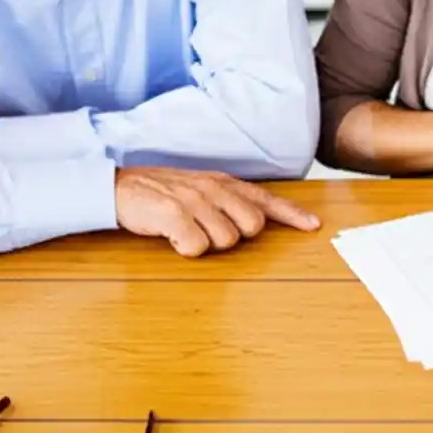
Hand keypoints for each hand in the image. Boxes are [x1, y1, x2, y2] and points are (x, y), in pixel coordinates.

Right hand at [115, 167, 321, 257]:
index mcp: (224, 183)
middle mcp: (214, 189)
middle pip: (252, 227)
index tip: (313, 225)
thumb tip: (258, 221)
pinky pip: (196, 247)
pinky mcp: (174, 215)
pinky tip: (172, 238)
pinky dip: (185, 249)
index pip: (266, 199)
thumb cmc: (164, 192)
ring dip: (206, 244)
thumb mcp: (202, 188)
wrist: (119, 187)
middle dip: (234, 236)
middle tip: (206, 229)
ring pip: (225, 241)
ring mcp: (195, 201)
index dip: (292, 214)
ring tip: (185, 230)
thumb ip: (230, 201)